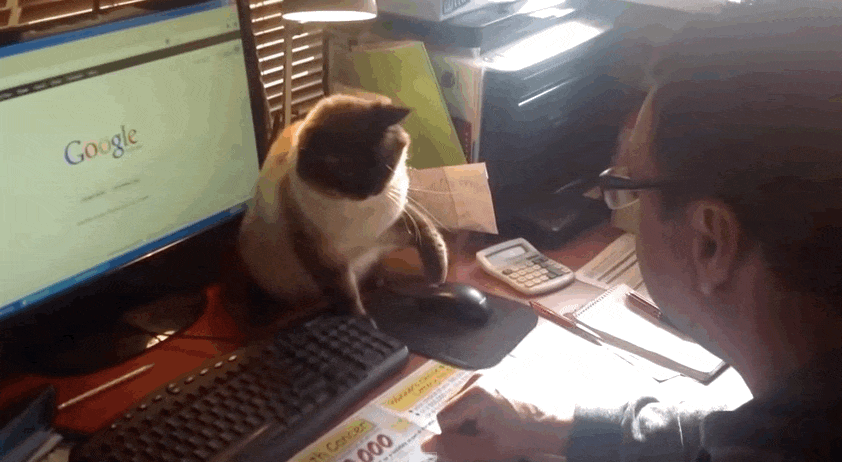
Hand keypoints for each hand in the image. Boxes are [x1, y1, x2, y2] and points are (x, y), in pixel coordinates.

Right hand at [421, 385, 571, 461]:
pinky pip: (471, 400)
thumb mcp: (486, 451)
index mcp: (474, 393)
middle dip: (459, 430)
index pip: (442, 419)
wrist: (557, 424)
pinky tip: (495, 425)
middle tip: (481, 443)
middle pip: (450, 410)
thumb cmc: (525, 438)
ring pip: (460, 406)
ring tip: (490, 434)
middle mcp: (476, 379)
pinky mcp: (493, 379)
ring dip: (468, 424)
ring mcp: (485, 377)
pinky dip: (477, 415)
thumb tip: (425, 446)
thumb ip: (454, 449)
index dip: (451, 439)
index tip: (469, 448)